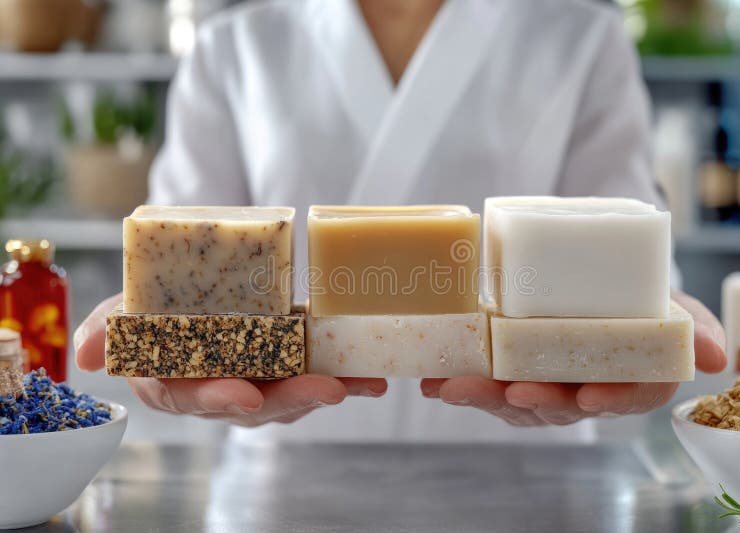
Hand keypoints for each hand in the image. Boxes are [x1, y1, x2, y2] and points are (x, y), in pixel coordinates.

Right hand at [74, 294, 386, 426]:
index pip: (191, 398)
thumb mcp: (128, 306)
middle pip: (253, 406)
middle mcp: (220, 391)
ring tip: (360, 382)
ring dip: (328, 391)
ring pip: (293, 398)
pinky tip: (373, 378)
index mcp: (177, 381)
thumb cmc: (158, 303)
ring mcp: (258, 382)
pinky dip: (347, 378)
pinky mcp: (289, 367)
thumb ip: (110, 327)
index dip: (216, 399)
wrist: (196, 288)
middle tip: (322, 389)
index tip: (241, 393)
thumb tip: (82, 353)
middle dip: (289, 400)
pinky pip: (318, 378)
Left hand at [420, 290, 726, 426]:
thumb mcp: (666, 300)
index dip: (610, 400)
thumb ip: (688, 325)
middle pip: (562, 404)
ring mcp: (544, 382)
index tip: (589, 393)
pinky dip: (458, 385)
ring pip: (516, 401)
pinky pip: (485, 387)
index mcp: (627, 375)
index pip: (626, 398)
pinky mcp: (510, 372)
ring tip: (453, 386)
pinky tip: (433, 380)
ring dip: (483, 397)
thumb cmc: (632, 295)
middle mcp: (584, 387)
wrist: (590, 276)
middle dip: (534, 400)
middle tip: (512, 390)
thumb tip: (714, 356)